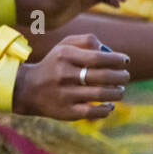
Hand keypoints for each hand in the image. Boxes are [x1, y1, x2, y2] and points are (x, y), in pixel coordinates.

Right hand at [15, 34, 130, 120]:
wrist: (26, 89)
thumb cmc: (53, 65)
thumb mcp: (64, 46)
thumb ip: (86, 41)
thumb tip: (110, 51)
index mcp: (64, 56)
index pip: (98, 57)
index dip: (117, 60)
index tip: (125, 61)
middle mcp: (64, 75)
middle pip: (103, 76)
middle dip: (121, 76)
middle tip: (125, 77)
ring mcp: (64, 95)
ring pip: (100, 94)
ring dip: (117, 93)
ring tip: (119, 90)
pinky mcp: (66, 112)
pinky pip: (92, 112)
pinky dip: (106, 109)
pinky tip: (109, 105)